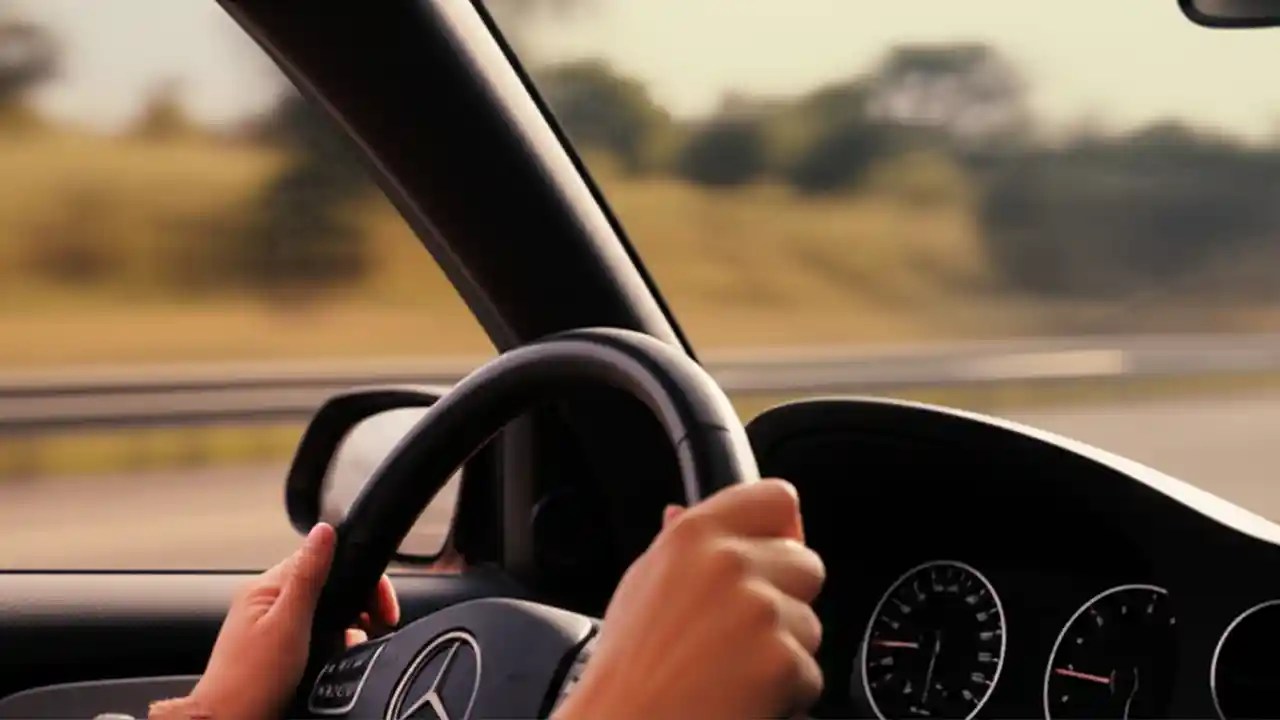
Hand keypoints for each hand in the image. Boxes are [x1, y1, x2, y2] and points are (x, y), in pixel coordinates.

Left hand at [156, 523, 399, 719]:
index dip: (358, 579)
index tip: (381, 607)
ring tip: (355, 646)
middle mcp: (269, 604)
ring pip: (326, 614)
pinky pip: (318, 638)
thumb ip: (309, 576)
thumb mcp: (287, 623)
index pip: (322, 561)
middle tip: (377, 627)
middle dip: (357, 605)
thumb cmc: (250, 682)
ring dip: (348, 628)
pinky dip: (335, 646)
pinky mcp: (280, 653)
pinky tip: (338, 660)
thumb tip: (324, 531)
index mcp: (267, 588)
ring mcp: (273, 629)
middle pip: (328, 587)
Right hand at [555, 479, 825, 719]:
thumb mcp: (641, 587)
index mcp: (694, 535)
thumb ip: (677, 544)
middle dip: (788, 599)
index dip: (781, 531)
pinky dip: (787, 694)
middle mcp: (730, 563)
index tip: (773, 553)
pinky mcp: (783, 660)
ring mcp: (761, 610)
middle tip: (741, 634)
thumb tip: (680, 510)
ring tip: (731, 672)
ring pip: (810, 624)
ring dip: (785, 652)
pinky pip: (810, 674)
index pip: (776, 499)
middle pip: (806, 564)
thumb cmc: (628, 671)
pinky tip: (741, 698)